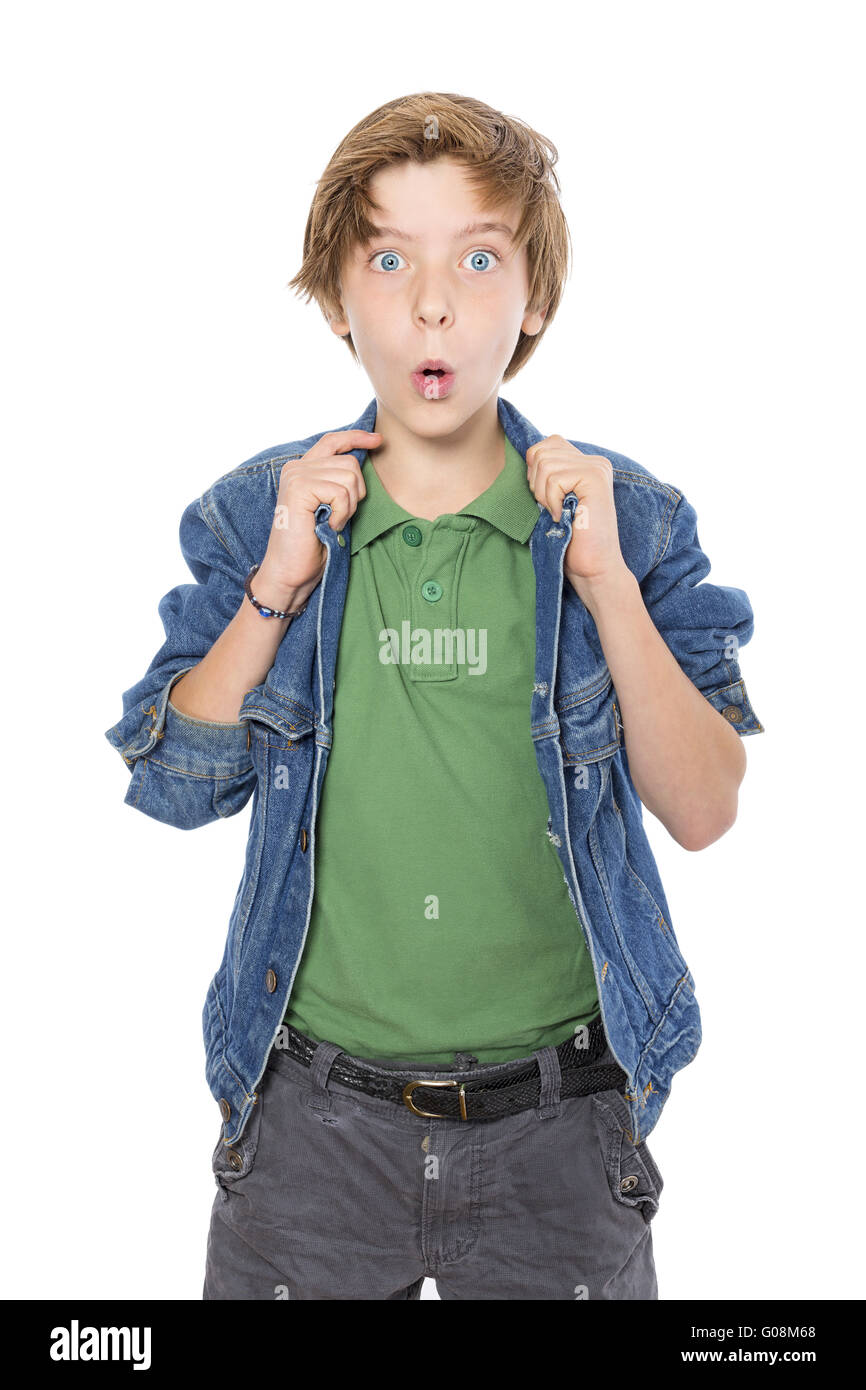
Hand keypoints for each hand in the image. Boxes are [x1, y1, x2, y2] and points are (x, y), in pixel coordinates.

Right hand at [257, 429, 381, 599]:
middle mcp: (296, 467)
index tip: (378, 441)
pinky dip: (342, 514)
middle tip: (339, 517)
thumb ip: (340, 482)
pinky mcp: (299, 487)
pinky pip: (340, 491)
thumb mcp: (332, 508)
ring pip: (349, 476)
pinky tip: (328, 526)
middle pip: (350, 462)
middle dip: (356, 493)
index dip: (357, 437)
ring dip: (349, 507)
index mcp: (303, 470)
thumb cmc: (313, 546)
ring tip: (331, 523)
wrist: (291, 572)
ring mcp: (296, 475)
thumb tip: (366, 459)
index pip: (333, 441)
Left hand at [525, 435, 628, 602]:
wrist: (592, 568)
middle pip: (541, 452)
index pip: (546, 444)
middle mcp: (595, 461)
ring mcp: (597, 467)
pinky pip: (554, 479)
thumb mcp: (552, 500)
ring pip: (544, 463)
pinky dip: (551, 501)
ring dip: (543, 495)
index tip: (545, 499)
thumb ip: (545, 474)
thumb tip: (526, 455)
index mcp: (585, 463)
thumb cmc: (569, 540)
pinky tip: (564, 516)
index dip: (535, 470)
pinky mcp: (595, 477)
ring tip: (559, 513)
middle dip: (536, 484)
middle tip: (552, 509)